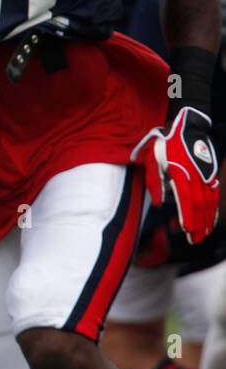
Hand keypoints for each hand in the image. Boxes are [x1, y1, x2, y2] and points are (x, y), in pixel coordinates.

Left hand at [132, 107, 219, 244]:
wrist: (188, 127)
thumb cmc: (166, 145)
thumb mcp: (154, 160)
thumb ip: (155, 183)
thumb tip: (158, 205)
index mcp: (181, 173)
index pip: (186, 199)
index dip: (187, 215)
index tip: (187, 230)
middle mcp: (196, 176)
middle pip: (200, 204)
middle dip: (198, 224)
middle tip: (195, 240)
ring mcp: (206, 175)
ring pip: (209, 202)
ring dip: (207, 220)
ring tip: (203, 235)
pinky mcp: (211, 174)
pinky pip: (214, 195)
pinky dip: (213, 209)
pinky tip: (211, 220)